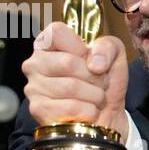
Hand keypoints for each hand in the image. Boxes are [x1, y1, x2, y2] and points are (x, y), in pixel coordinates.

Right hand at [22, 22, 128, 141]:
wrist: (108, 117)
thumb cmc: (105, 84)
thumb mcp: (114, 56)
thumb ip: (108, 47)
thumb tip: (94, 63)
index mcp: (48, 45)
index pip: (56, 32)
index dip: (80, 47)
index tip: (90, 59)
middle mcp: (35, 64)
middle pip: (67, 62)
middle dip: (94, 76)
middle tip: (99, 84)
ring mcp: (34, 87)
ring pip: (71, 87)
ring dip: (95, 96)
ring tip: (95, 98)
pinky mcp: (39, 110)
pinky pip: (71, 108)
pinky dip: (89, 111)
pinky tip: (88, 112)